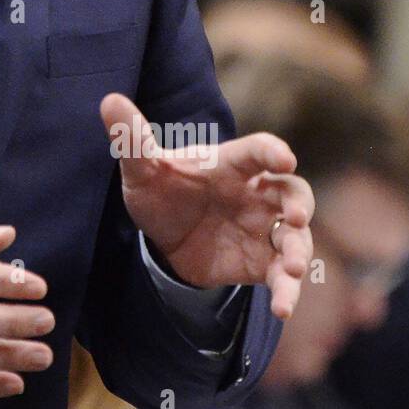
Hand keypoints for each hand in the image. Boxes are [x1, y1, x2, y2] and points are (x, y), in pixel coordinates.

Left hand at [99, 93, 313, 319]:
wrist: (162, 236)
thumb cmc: (161, 190)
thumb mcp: (142, 168)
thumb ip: (131, 138)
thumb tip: (109, 100)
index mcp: (230, 165)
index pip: (258, 151)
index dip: (272, 152)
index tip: (285, 158)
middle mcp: (255, 194)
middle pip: (292, 192)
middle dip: (298, 204)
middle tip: (293, 218)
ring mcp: (262, 228)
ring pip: (295, 237)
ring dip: (299, 252)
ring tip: (292, 270)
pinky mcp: (261, 262)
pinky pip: (281, 276)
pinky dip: (287, 291)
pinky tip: (282, 308)